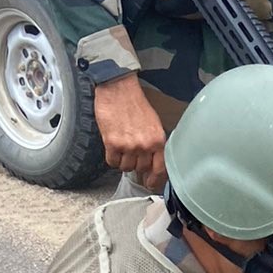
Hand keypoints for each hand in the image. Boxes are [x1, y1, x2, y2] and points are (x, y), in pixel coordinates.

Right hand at [94, 74, 167, 189]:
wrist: (118, 89)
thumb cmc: (135, 104)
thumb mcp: (154, 124)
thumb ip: (155, 144)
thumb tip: (153, 163)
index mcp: (158, 140)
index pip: (160, 169)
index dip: (155, 180)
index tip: (150, 183)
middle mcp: (145, 145)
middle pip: (141, 169)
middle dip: (136, 164)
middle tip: (131, 154)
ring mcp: (128, 145)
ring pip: (126, 167)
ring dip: (123, 161)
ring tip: (122, 146)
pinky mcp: (112, 143)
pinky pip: (112, 162)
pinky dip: (112, 158)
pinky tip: (113, 147)